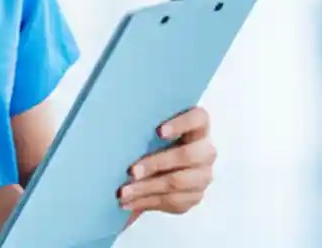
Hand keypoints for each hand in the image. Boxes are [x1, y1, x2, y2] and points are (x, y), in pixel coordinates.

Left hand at [117, 106, 215, 222]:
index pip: (198, 119)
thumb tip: (116, 122)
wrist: (156, 168)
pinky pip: (172, 201)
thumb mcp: (151, 129)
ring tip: (123, 192)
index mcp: (197, 127)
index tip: (158, 131)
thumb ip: (145, 125)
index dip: (182, 124)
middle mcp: (205, 151)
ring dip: (146, 188)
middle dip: (156, 164)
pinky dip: (146, 202)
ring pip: (178, 182)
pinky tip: (128, 202)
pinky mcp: (194, 196)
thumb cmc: (150, 140)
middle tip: (131, 171)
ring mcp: (202, 176)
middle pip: (188, 156)